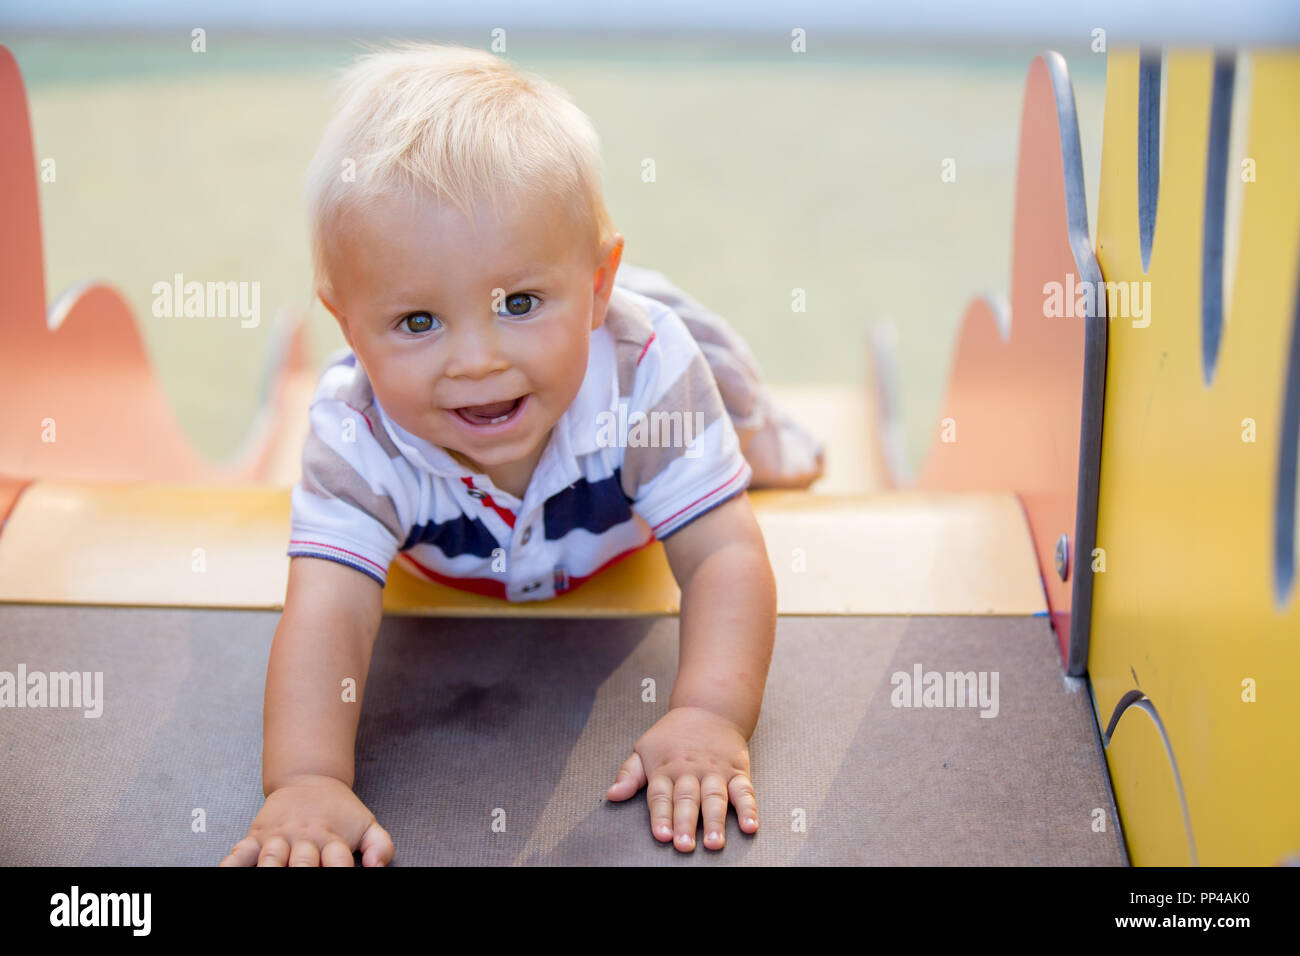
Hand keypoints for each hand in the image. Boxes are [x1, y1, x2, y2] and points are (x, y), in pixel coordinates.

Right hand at [218, 774, 393, 866]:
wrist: (310, 778)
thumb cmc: (340, 812)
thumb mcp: (367, 824)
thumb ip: (380, 846)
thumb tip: (376, 868)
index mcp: (333, 839)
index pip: (338, 863)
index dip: (338, 873)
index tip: (336, 882)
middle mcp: (305, 839)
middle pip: (302, 865)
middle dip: (302, 875)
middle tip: (300, 884)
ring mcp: (278, 837)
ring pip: (270, 860)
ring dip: (271, 869)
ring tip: (271, 876)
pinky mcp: (257, 836)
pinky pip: (239, 853)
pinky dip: (230, 865)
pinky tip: (225, 873)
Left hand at [605, 705, 757, 851]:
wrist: (710, 708)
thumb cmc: (672, 735)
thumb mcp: (645, 748)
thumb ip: (629, 774)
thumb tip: (612, 794)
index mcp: (665, 768)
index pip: (661, 796)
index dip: (661, 816)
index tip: (661, 835)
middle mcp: (690, 771)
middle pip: (687, 800)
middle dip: (686, 824)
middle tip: (684, 846)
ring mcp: (715, 771)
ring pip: (715, 798)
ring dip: (715, 821)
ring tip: (714, 844)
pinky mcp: (737, 771)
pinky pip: (744, 791)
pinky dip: (749, 809)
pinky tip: (750, 826)